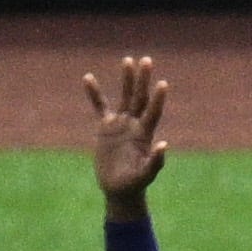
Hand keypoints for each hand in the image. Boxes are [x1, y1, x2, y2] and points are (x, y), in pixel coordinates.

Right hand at [86, 56, 168, 210]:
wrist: (119, 190)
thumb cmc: (134, 185)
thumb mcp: (145, 176)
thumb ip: (155, 162)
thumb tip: (163, 145)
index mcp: (144, 135)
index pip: (152, 112)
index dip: (157, 99)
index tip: (163, 83)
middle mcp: (134, 125)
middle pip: (139, 97)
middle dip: (142, 80)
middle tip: (146, 60)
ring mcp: (120, 124)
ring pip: (124, 97)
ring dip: (126, 79)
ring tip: (128, 60)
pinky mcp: (106, 128)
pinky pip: (99, 106)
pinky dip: (94, 94)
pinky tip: (87, 77)